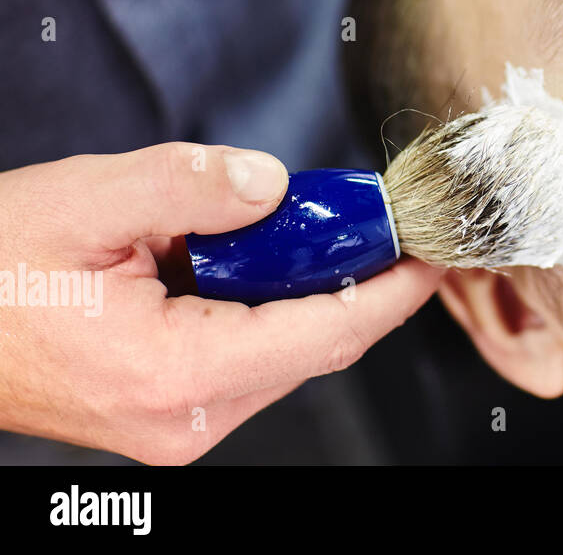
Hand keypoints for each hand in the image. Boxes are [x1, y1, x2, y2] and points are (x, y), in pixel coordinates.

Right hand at [0, 143, 442, 463]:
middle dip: (351, 274)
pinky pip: (251, 351)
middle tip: (362, 209)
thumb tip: (274, 183)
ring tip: (283, 222)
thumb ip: (192, 184)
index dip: (393, 289)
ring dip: (303, 284)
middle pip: (316, 342)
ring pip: (287, 347)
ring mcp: (179, 420)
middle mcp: (188, 416)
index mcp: (176, 375)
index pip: (328, 334)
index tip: (434, 246)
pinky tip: (241, 255)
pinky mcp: (170, 407)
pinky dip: (266, 300)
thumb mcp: (88, 199)